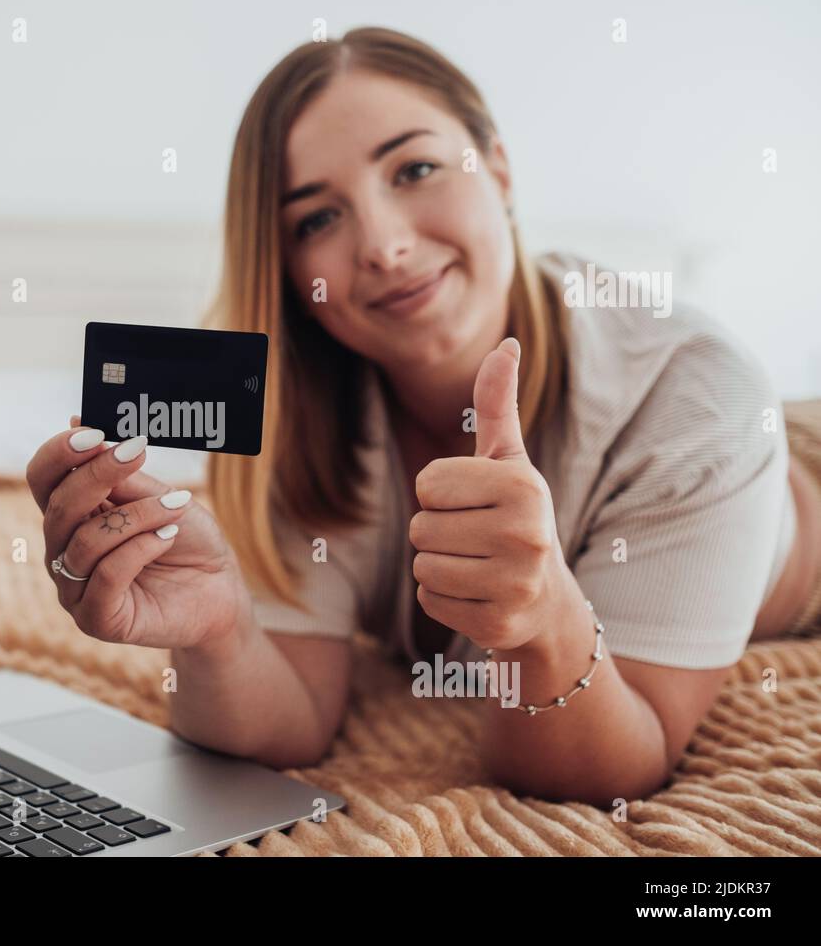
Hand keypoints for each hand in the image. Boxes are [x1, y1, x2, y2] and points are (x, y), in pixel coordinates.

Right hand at [25, 417, 249, 650]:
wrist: (220, 591)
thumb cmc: (187, 540)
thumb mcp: (158, 496)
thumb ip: (121, 473)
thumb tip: (79, 422)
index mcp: (72, 515)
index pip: (42, 479)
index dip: (59, 454)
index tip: (94, 432)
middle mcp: (63, 551)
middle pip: (58, 508)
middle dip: (98, 475)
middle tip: (137, 451)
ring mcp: (75, 589)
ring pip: (87, 541)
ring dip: (138, 515)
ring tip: (177, 504)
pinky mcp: (96, 620)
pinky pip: (106, 576)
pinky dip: (141, 549)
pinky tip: (168, 537)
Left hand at [408, 337, 579, 651]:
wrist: (546, 600)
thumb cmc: (513, 517)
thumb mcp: (507, 461)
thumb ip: (497, 404)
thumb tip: (507, 343)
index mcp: (524, 486)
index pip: (427, 484)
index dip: (439, 494)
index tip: (473, 503)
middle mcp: (527, 535)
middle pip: (421, 528)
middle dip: (437, 533)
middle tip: (475, 539)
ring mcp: (516, 584)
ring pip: (422, 565)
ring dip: (438, 566)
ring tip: (476, 566)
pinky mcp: (499, 625)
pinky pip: (429, 601)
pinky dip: (442, 599)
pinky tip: (477, 595)